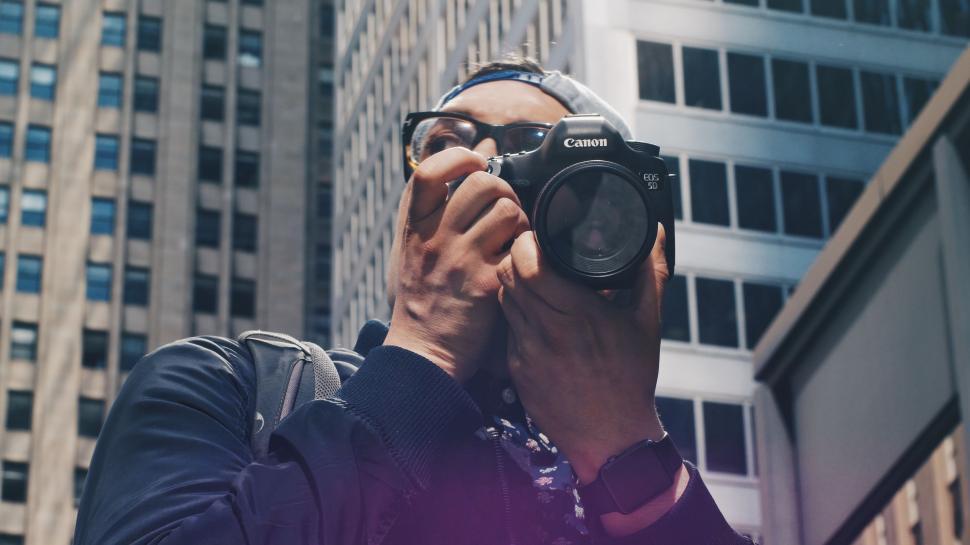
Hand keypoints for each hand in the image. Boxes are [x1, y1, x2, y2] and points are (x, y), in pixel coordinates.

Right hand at [383, 148, 529, 382]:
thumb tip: (467, 167)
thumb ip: (431, 212)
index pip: (428, 172)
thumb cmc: (422, 299)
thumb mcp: (410, 250)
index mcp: (414, 228)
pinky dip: (526, 250)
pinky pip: (520, 247)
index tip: (474, 165)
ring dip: (519, 219)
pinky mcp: (488, 284)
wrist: (422, 353)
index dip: (458, 159)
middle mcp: (435, 239)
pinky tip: (518, 263)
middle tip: (504, 210)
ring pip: (507, 209)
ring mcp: (461, 260)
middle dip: (503, 190)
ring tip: (513, 238)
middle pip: (481, 183)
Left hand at [496, 225, 669, 483]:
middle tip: (534, 253)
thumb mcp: (648, 322)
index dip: (527, 244)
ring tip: (536, 282)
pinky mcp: (516, 369)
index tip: (539, 238)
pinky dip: (517, 314)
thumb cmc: (632, 378)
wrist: (612, 438)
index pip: (529, 265)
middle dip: (517, 257)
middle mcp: (548, 331)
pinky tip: (536, 316)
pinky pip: (508, 327)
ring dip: (514, 283)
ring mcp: (527, 352)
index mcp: (579, 314)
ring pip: (503, 298)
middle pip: (508, 275)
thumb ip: (650, 272)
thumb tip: (655, 231)